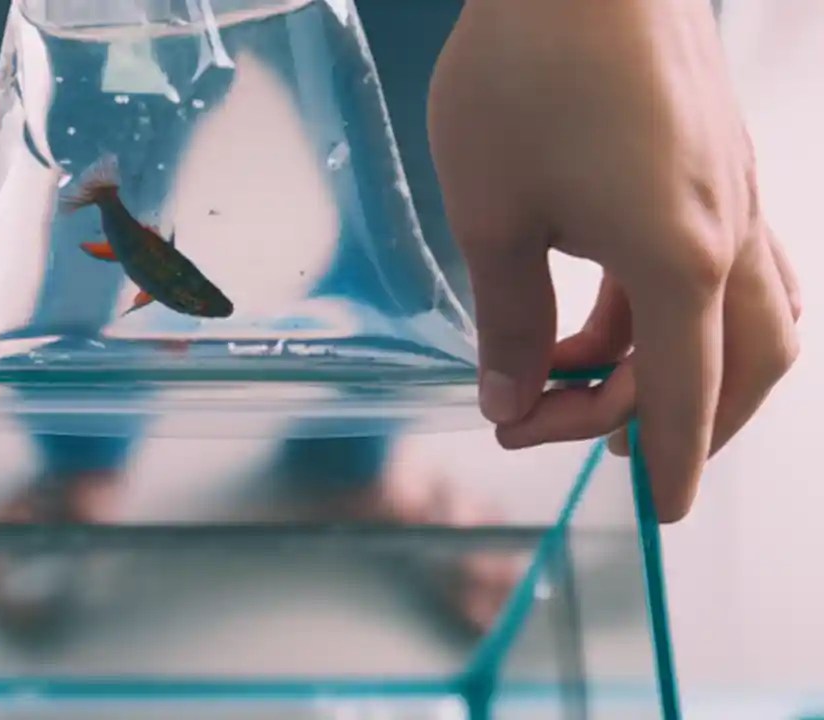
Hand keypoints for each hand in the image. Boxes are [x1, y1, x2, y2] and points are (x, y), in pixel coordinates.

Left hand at [428, 0, 800, 520]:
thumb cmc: (527, 74)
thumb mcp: (492, 214)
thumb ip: (507, 320)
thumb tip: (505, 400)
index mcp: (679, 261)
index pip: (686, 397)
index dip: (674, 461)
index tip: (663, 512)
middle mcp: (730, 233)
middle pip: (743, 366)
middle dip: (679, 420)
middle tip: (592, 439)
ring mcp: (736, 191)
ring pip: (745, 313)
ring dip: (681, 361)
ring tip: (588, 375)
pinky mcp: (719, 159)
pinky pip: (724, 259)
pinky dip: (674, 303)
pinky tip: (610, 303)